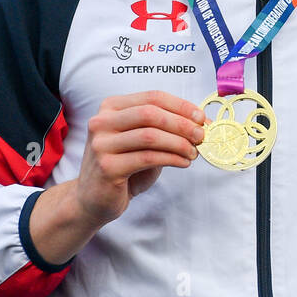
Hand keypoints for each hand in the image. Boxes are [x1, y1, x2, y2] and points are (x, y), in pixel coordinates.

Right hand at [30, 91, 205, 263]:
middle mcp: (102, 122)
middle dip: (182, 124)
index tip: (201, 117)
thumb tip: (200, 121)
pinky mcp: (107, 167)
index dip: (181, 106)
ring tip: (193, 152)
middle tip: (201, 135)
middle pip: (151, 113)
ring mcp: (101, 144)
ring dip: (179, 143)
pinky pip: (148, 158)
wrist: (94, 198)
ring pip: (150, 136)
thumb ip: (164, 128)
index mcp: (111, 107)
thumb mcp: (143, 141)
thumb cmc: (124, 167)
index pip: (152, 98)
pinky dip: (172, 159)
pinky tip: (183, 163)